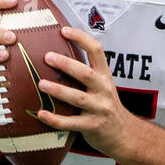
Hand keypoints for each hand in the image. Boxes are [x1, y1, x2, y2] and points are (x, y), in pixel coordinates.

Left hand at [38, 26, 132, 157]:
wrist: (123, 134)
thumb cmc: (105, 106)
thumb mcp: (102, 86)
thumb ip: (86, 73)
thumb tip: (57, 55)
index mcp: (105, 76)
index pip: (96, 50)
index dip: (81, 38)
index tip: (64, 31)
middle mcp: (104, 90)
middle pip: (85, 73)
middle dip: (66, 64)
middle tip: (47, 57)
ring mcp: (99, 109)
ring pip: (78, 98)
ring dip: (59, 90)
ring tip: (41, 84)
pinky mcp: (92, 126)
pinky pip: (71, 123)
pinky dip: (55, 119)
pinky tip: (41, 114)